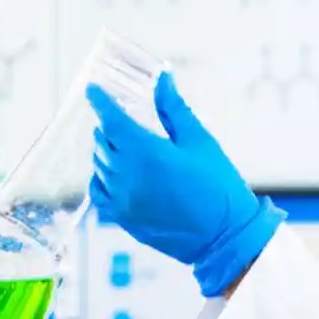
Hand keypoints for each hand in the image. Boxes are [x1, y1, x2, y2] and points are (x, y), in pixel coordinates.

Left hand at [86, 72, 285, 297]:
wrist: (225, 238)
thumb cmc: (219, 188)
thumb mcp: (200, 142)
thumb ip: (174, 110)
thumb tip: (162, 80)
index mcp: (147, 153)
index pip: (111, 120)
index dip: (99, 101)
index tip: (93, 90)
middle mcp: (128, 176)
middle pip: (103, 141)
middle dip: (109, 125)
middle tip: (121, 118)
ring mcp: (123, 200)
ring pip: (99, 165)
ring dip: (107, 151)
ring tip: (124, 145)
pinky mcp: (124, 219)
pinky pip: (99, 192)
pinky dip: (102, 177)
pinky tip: (116, 172)